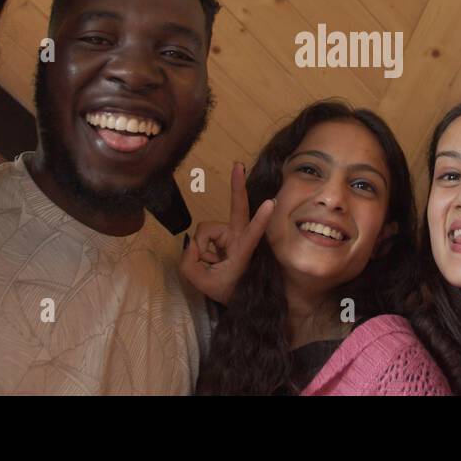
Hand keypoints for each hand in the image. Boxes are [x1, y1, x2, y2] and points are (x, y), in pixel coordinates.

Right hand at [178, 162, 273, 304]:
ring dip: (204, 249)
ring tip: (214, 265)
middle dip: (237, 186)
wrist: (236, 294)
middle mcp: (240, 237)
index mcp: (243, 251)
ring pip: (206, 230)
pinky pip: (204, 235)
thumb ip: (190, 263)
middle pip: (238, 209)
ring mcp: (232, 233)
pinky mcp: (224, 232)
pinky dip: (203, 248)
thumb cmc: (227, 288)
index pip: (253, 233)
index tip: (271, 203)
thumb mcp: (203, 283)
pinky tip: (211, 259)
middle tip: (238, 165)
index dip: (260, 219)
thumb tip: (191, 242)